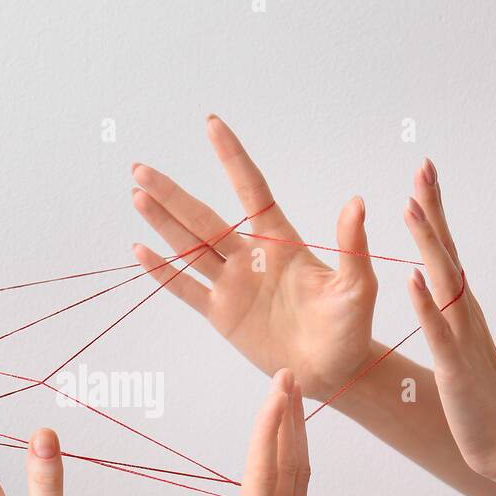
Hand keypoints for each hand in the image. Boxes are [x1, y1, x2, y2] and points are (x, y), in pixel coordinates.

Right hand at [131, 115, 377, 400]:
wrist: (334, 372)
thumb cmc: (351, 328)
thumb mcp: (359, 286)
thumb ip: (353, 246)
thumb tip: (356, 203)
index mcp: (281, 242)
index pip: (250, 189)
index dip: (231, 157)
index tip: (212, 123)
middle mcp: (251, 257)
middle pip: (204, 217)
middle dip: (172, 193)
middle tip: (141, 168)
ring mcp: (233, 285)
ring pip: (189, 247)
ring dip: (162, 222)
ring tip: (137, 195)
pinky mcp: (222, 314)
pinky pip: (185, 289)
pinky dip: (163, 272)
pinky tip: (140, 251)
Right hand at [175, 368, 336, 495]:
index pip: (263, 476)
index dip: (267, 433)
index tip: (274, 394)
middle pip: (286, 464)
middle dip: (286, 417)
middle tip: (286, 374)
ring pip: (298, 473)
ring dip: (295, 431)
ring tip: (292, 395)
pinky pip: (300, 490)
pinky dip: (298, 457)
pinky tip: (295, 445)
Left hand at [402, 162, 495, 480]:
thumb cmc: (479, 400)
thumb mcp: (457, 346)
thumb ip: (443, 313)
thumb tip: (426, 282)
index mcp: (462, 309)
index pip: (446, 250)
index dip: (435, 212)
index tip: (423, 174)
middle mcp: (466, 314)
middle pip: (448, 251)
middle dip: (434, 209)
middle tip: (422, 167)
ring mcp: (462, 338)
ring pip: (442, 282)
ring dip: (428, 244)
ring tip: (410, 207)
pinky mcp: (455, 367)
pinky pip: (438, 332)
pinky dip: (425, 306)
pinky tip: (411, 280)